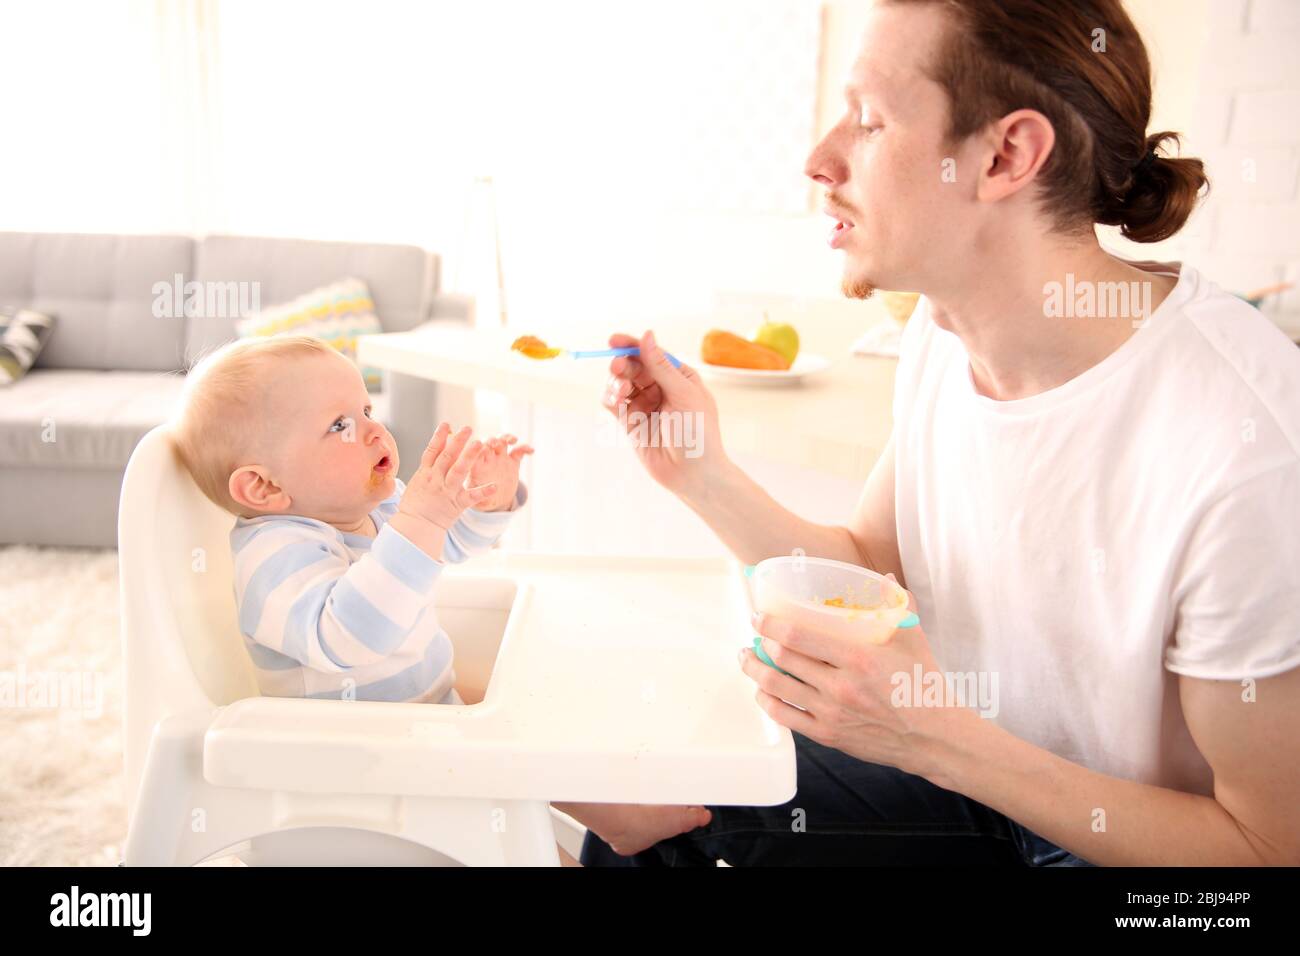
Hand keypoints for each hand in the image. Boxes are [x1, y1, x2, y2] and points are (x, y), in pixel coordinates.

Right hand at [397, 423, 492, 530]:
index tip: (447, 424)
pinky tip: (495, 485)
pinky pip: (471, 497)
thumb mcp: (417, 482)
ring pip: (458, 471)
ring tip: (479, 443)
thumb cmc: (415, 504)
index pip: (432, 451)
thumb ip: (428, 467)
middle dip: (457, 441)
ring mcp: (446, 491)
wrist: (415, 526)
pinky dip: (483, 492)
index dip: (439, 437)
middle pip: (447, 457)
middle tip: (468, 428)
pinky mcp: (456, 504)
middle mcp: (436, 479)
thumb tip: (437, 448)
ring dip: (469, 456)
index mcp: (425, 473)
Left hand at [467, 433, 533, 511]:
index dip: (477, 448)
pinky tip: (531, 451)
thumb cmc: (482, 500)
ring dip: (507, 438)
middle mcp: (488, 459)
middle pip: (489, 443)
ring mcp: (501, 459)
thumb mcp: (479, 500)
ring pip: (503, 442)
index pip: (475, 453)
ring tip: (514, 440)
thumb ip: (480, 497)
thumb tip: (483, 497)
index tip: (481, 447)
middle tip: (496, 444)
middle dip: (492, 441)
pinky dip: (524, 448)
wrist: (495, 499)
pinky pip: (518, 451)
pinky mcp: (512, 462)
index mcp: (477, 466)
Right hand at [601, 329, 728, 499]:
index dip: (632, 345)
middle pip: (634, 367)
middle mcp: (661, 388)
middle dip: (623, 364)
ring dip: (616, 382)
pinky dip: (610, 398)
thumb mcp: (683, 394)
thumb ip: (660, 366)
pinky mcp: (632, 423)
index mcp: (680, 377)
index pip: (652, 354)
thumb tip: (647, 334)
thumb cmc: (697, 432)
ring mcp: (645, 406)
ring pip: (621, 384)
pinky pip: (615, 404)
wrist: (693, 473)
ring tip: (620, 391)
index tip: (613, 341)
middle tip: (617, 368)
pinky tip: (615, 400)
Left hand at [739, 586, 980, 784]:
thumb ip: (897, 603)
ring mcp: (832, 713)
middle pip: (781, 659)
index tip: (758, 616)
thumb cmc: (924, 684)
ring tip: (748, 660)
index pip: (798, 635)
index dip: (770, 623)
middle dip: (759, 645)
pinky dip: (767, 702)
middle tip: (755, 635)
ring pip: (776, 689)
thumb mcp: (913, 638)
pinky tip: (763, 692)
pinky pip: (786, 717)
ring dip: (755, 671)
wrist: (935, 737)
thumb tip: (882, 577)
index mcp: (859, 658)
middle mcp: (840, 687)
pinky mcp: (829, 735)